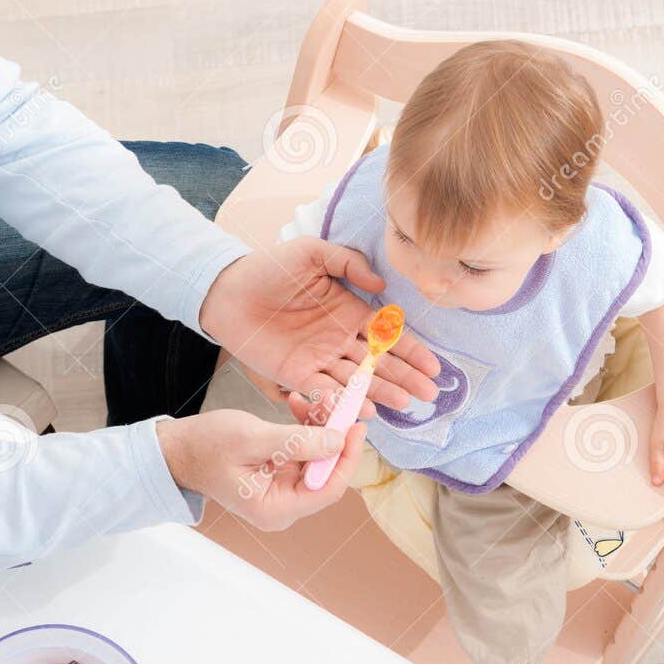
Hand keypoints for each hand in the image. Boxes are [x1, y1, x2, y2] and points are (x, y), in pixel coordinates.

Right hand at [157, 396, 366, 531]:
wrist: (176, 449)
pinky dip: (303, 429)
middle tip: (337, 403)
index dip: (347, 457)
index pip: (329, 488)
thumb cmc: (205, 447)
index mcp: (276, 508)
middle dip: (333, 436)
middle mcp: (282, 505)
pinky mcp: (276, 474)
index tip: (356, 426)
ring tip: (310, 399)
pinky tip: (297, 406)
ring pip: (316, 459)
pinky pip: (302, 452)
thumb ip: (297, 442)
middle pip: (326, 473)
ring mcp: (280, 490)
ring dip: (318, 427)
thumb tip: (338, 441)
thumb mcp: (252, 439)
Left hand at [199, 238, 439, 416]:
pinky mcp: (297, 374)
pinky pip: (325, 391)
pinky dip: (344, 401)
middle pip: (379, 364)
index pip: (388, 335)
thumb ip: (348, 263)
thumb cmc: (270, 267)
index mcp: (348, 312)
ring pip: (358, 381)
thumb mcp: (312, 253)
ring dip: (382, 393)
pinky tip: (365, 410)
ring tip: (406, 404)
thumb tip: (381, 284)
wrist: (229, 289)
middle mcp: (339, 340)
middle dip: (406, 378)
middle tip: (429, 395)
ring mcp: (319, 359)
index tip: (434, 367)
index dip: (412, 351)